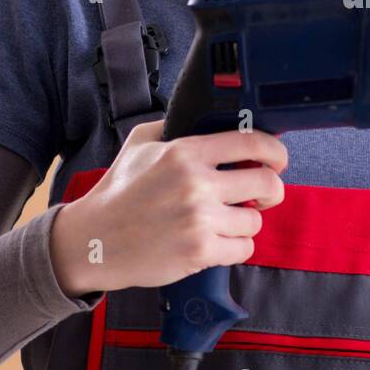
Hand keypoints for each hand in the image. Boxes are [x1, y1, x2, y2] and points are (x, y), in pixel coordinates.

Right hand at [50, 119, 288, 295]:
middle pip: (267, 182)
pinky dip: (236, 248)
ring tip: (224, 221)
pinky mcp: (199, 252)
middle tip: (263, 195)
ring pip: (255, 220)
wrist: (92, 241)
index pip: (252, 142)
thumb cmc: (117, 193)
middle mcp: (196, 184)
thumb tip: (205, 117)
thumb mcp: (139, 144)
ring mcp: (200, 220)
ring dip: (246, 222)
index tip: (277, 160)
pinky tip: (218, 242)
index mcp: (186, 152)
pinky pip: (244, 249)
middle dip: (272, 190)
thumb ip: (173, 126)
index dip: (275, 151)